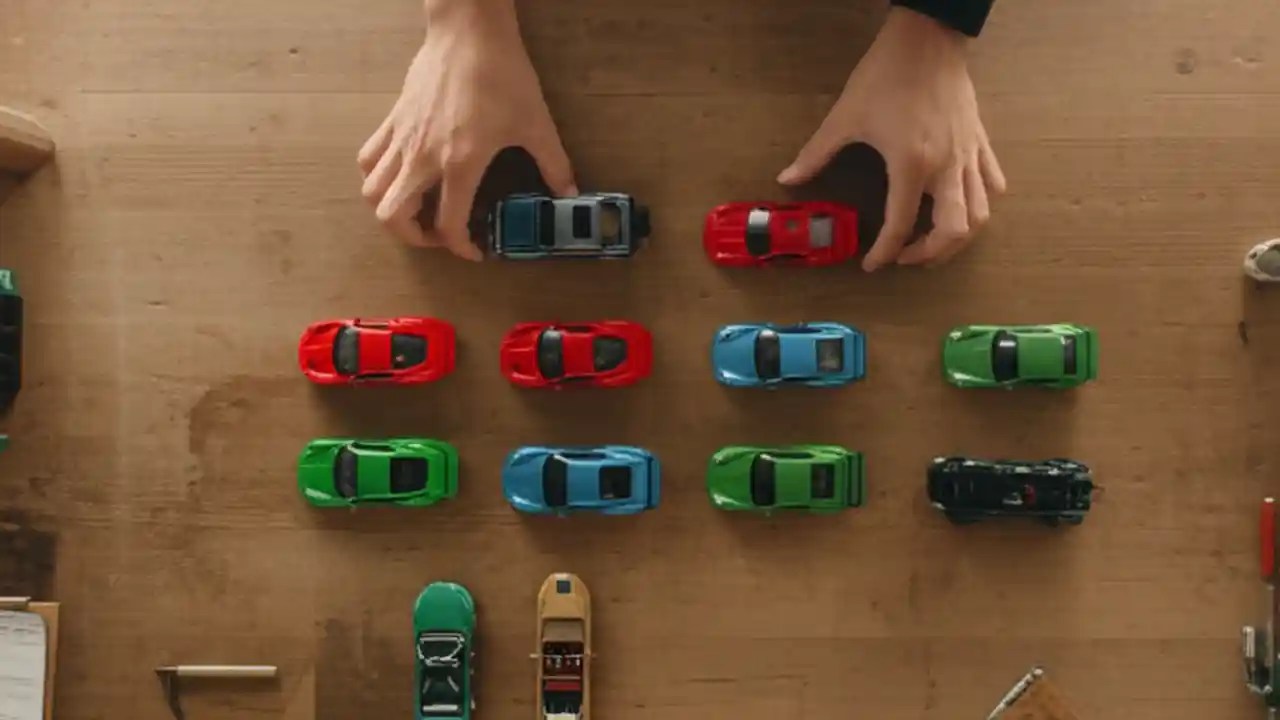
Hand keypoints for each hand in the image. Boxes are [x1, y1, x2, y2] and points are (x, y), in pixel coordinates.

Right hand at [358, 0, 576, 259]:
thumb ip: (554, 163)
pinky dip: (378, 177)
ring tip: (415, 212)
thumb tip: (568, 191)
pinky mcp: (393, 120)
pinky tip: (401, 177)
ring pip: (373, 190)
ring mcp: (402, 138)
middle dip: (414, 238)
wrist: (469, 32)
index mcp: (459, 164)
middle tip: (438, 235)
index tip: (473, 251)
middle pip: (393, 216)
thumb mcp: (536, 123)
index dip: (460, 248)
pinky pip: (370, 159)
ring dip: (390, 211)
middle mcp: (422, 157)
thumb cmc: (501, 74)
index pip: (448, 225)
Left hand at [778, 7, 1005, 270]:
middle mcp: (946, 166)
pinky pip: (993, 183)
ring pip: (981, 214)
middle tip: (906, 257)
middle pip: (954, 231)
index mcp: (911, 164)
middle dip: (930, 254)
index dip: (884, 253)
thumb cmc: (886, 75)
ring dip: (959, 238)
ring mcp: (968, 155)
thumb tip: (787, 178)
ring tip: (934, 242)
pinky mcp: (981, 142)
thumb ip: (816, 153)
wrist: (926, 39)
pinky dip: (981, 203)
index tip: (872, 265)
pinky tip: (961, 206)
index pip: (900, 225)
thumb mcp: (845, 116)